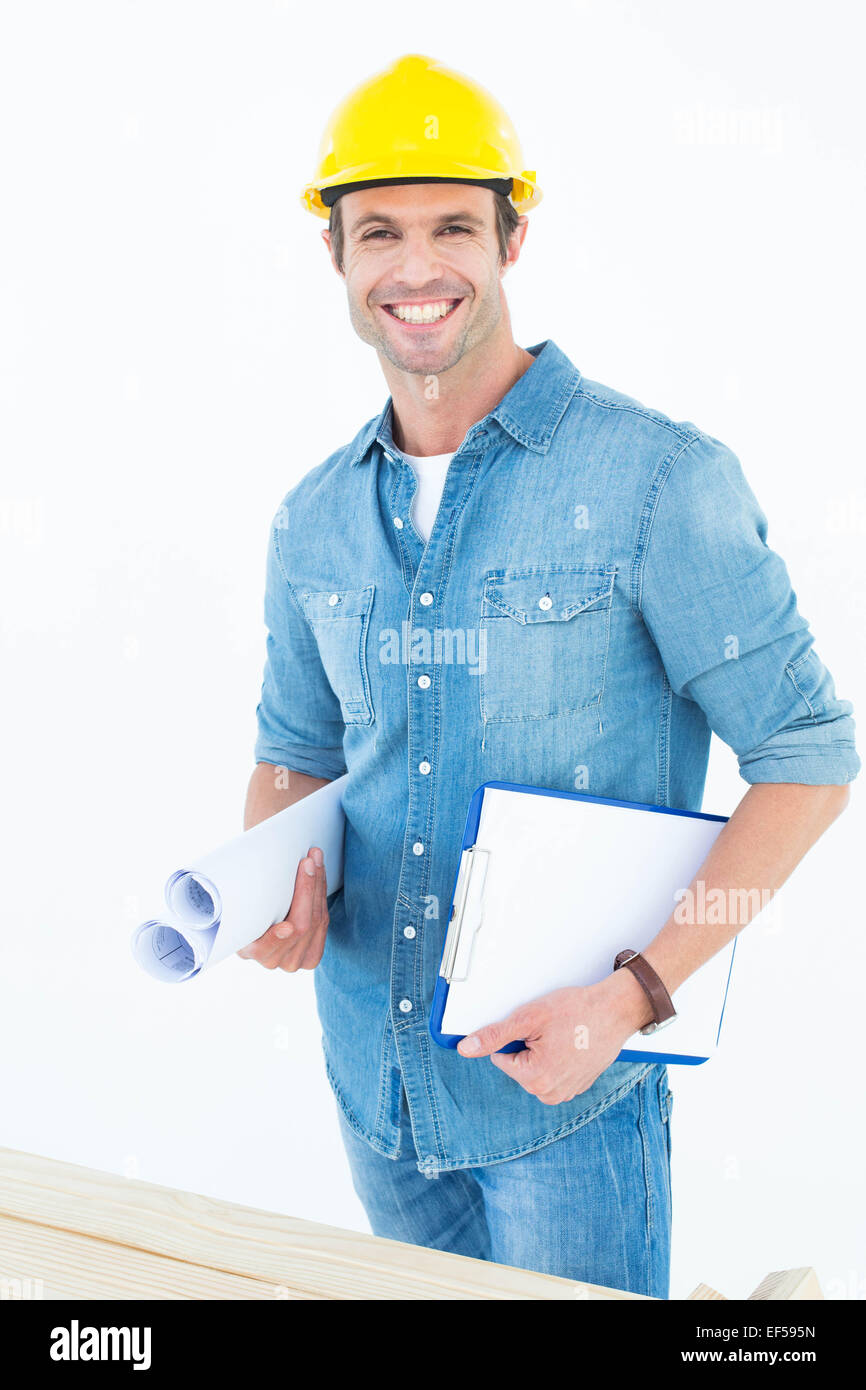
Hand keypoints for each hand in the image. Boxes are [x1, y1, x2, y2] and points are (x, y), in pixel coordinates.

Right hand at [236, 845, 328, 971]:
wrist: (258, 920)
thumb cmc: (242, 904)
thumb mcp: (235, 902)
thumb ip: (235, 894)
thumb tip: (226, 866)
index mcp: (249, 951)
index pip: (267, 947)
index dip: (277, 939)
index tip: (286, 927)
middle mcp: (273, 960)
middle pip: (300, 928)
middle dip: (307, 889)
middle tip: (307, 860)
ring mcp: (295, 959)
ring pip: (316, 922)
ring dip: (318, 885)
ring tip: (315, 858)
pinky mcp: (313, 953)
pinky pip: (323, 922)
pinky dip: (322, 894)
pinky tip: (320, 873)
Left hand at [455, 970, 652, 1104]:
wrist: (616, 1011)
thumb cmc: (577, 1011)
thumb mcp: (529, 1018)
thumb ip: (495, 1036)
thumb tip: (465, 1048)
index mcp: (534, 1079)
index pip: (501, 1057)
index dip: (516, 1036)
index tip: (536, 1027)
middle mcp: (549, 1093)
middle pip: (518, 1065)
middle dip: (529, 1045)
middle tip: (552, 1029)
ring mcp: (565, 1092)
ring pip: (535, 1069)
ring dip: (543, 1051)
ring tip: (563, 1036)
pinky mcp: (577, 1086)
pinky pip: (553, 1072)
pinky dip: (558, 1057)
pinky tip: (572, 1043)